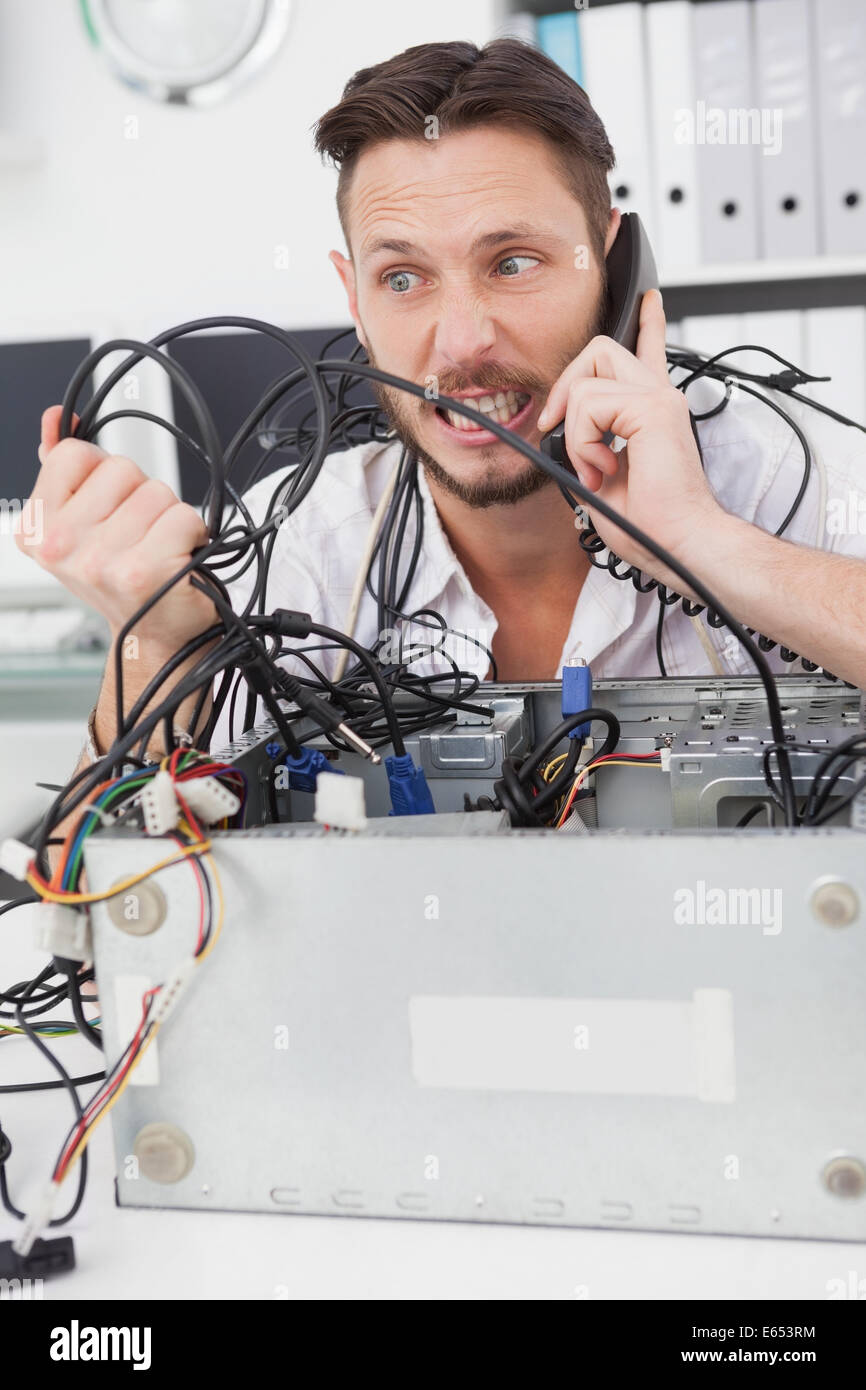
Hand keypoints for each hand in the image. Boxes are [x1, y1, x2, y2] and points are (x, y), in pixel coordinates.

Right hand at [15, 406, 217, 648]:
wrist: (153, 634)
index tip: (108, 509)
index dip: (102, 474)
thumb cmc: (120, 578)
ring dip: (168, 516)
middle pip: (121, 469)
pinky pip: (184, 516)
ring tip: (157, 549)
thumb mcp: (79, 521)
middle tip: (137, 536)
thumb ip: (64, 467)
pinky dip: (192, 533)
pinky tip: (176, 560)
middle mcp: (60, 547)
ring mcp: (100, 561)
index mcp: (35, 529)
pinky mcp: (144, 572)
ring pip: (157, 492)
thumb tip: (53, 418)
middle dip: (140, 495)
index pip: (73, 453)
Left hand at [537, 289, 727, 593]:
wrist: (679, 543)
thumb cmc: (651, 525)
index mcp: (654, 411)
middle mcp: (659, 397)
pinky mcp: (651, 407)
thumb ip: (587, 448)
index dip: (649, 322)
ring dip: (576, 434)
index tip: (650, 298)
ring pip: (584, 384)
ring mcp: (658, 398)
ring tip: (598, 469)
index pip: (650, 351)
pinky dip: (584, 442)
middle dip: (566, 386)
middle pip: (600, 349)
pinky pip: (588, 404)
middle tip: (560, 428)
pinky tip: (607, 468)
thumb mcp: (603, 480)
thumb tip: (557, 436)